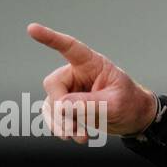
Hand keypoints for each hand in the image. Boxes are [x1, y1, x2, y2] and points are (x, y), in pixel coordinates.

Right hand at [27, 22, 157, 142]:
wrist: (134, 118)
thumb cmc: (130, 103)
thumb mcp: (115, 104)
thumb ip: (90, 104)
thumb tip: (62, 106)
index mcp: (91, 64)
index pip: (68, 47)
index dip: (50, 38)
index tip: (32, 28)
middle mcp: (76, 74)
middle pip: (53, 85)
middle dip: (61, 108)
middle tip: (74, 127)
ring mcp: (70, 90)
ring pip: (51, 104)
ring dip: (61, 123)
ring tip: (81, 137)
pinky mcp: (67, 105)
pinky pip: (53, 115)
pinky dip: (61, 128)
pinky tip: (76, 137)